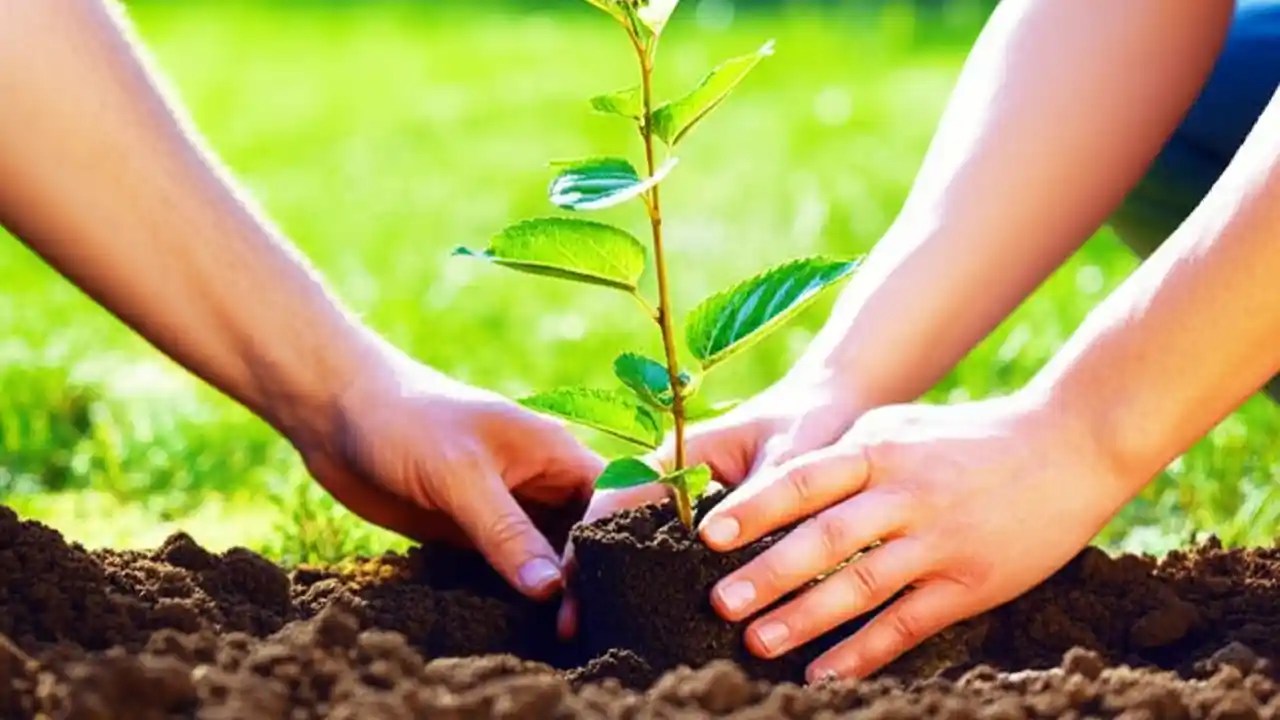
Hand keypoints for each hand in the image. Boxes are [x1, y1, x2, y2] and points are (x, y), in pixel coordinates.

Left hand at [289, 349, 602, 599]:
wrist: (336, 413)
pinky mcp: (476, 530)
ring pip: (551, 557)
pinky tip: (522, 622)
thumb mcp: (461, 476)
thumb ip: (507, 533)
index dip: (608, 548)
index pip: (611, 505)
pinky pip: (512, 567)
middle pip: (587, 537)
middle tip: (575, 629)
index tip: (589, 593)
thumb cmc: (407, 422)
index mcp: (556, 453)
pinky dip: (519, 592)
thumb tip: (552, 591)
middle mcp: (542, 481)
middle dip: (588, 578)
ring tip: (559, 635)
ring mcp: (509, 507)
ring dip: (554, 591)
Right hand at [557, 366, 866, 636]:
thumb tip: (718, 547)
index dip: (590, 537)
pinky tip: (659, 628)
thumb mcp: (790, 460)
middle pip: (620, 527)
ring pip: (646, 547)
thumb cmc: (814, 422)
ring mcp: (692, 506)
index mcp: (681, 452)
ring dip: (624, 586)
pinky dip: (666, 588)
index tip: (573, 582)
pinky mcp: (716, 529)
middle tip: (574, 627)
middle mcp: (676, 480)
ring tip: (602, 638)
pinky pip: (682, 558)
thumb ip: (757, 501)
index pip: (617, 493)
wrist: (838, 407)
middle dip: (595, 573)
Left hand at [698, 392, 1138, 680]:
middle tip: (718, 601)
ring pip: (860, 585)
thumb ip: (846, 454)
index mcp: (880, 448)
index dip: (754, 508)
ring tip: (758, 641)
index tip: (708, 535)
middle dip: (766, 573)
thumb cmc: (970, 436)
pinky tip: (824, 672)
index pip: (803, 479)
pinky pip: (907, 623)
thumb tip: (777, 484)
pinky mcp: (970, 581)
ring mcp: (939, 539)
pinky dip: (863, 651)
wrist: (1069, 443)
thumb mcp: (902, 425)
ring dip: (805, 617)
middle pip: (824, 537)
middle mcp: (905, 493)